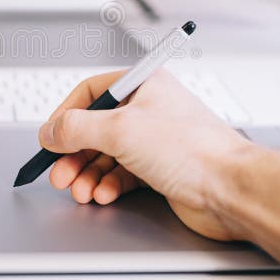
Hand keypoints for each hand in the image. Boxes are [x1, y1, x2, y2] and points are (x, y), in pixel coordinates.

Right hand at [39, 69, 252, 240]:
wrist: (230, 189)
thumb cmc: (191, 149)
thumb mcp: (120, 130)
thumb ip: (76, 128)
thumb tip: (50, 130)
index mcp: (143, 85)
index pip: (90, 93)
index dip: (65, 116)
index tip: (49, 138)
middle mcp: (149, 109)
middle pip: (95, 128)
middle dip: (74, 154)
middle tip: (59, 174)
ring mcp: (154, 140)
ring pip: (106, 155)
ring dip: (88, 174)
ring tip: (81, 190)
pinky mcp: (160, 168)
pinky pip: (122, 174)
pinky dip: (108, 185)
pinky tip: (104, 194)